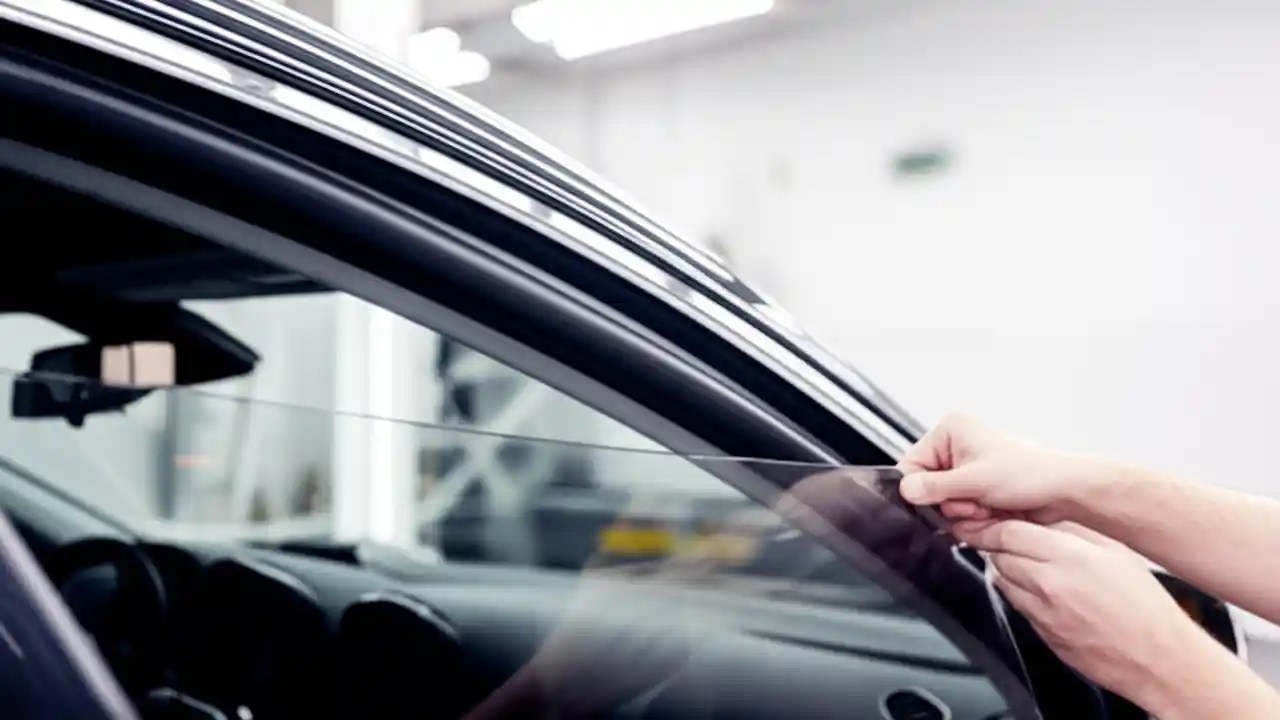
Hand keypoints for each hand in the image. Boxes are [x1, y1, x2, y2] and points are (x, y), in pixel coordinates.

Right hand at [897, 414, 1110, 525]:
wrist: (1063, 492)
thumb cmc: (1028, 474)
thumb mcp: (974, 480)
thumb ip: (934, 486)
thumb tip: (905, 490)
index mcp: (950, 431)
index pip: (912, 465)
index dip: (925, 489)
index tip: (946, 500)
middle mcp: (956, 445)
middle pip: (928, 486)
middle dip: (951, 503)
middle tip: (976, 504)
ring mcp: (967, 467)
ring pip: (944, 502)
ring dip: (964, 512)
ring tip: (989, 507)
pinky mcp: (977, 486)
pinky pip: (959, 508)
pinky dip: (974, 516)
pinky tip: (993, 512)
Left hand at [957, 519, 1207, 711]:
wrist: (1160, 659)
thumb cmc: (1146, 605)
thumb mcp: (1116, 552)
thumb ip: (1073, 532)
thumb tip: (1041, 521)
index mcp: (1071, 558)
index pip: (1009, 534)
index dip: (993, 526)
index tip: (990, 521)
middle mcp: (1050, 585)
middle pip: (999, 556)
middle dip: (998, 545)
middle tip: (1006, 539)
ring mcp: (1043, 614)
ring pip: (1002, 582)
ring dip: (1007, 569)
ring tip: (1027, 562)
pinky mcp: (1042, 636)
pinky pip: (1017, 607)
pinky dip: (1020, 594)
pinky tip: (1040, 590)